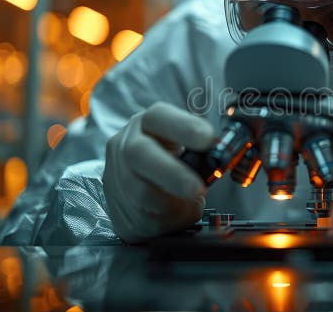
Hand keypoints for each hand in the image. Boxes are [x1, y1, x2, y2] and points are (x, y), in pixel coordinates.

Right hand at [103, 102, 213, 242]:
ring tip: (191, 199)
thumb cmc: (170, 165)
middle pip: (139, 152)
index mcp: (148, 123)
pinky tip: (172, 211)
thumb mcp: (185, 151)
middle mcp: (126, 143)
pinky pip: (139, 212)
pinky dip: (162, 215)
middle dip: (171, 171)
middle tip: (197, 187)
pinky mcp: (114, 203)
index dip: (184, 127)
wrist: (137, 192)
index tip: (208, 139)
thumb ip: (200, 156)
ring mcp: (115, 173)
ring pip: (138, 189)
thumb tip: (218, 164)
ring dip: (170, 199)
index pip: (160, 116)